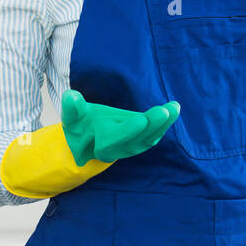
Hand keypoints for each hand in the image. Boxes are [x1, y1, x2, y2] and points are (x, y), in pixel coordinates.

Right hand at [60, 89, 179, 164]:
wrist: (88, 139)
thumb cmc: (79, 126)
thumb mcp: (72, 117)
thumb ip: (72, 108)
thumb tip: (71, 96)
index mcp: (101, 144)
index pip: (115, 139)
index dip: (127, 130)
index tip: (141, 120)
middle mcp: (120, 149)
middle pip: (138, 139)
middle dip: (152, 125)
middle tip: (164, 111)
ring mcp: (133, 146)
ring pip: (151, 137)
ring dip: (164, 123)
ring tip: (174, 107)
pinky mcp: (143, 141)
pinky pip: (156, 133)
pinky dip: (166, 122)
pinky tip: (173, 108)